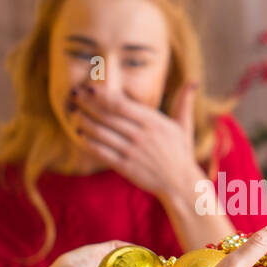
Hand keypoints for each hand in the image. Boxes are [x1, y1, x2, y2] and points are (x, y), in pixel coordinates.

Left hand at [73, 81, 203, 199]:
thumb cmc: (180, 152)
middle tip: (74, 96)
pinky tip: (81, 135)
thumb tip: (192, 81)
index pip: (121, 104)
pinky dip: (89, 143)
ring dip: (85, 122)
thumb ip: (184, 102)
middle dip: (88, 104)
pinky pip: (102, 153)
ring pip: (102, 133)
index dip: (102, 95)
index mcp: (154, 122)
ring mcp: (132, 152)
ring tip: (75, 113)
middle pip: (107, 116)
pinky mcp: (126, 167)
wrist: (181, 184)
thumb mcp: (183, 125)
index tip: (89, 87)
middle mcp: (141, 135)